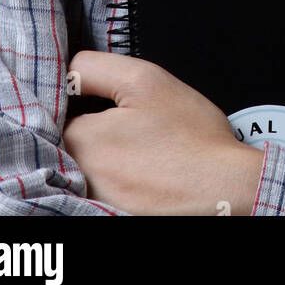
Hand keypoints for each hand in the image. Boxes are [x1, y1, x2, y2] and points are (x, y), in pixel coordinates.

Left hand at [62, 50, 263, 215]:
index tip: (111, 106)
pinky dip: (115, 181)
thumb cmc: (191, 137)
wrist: (225, 186)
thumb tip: (69, 73)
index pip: (59, 112)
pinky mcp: (110, 216)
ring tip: (139, 152)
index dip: (84, 102)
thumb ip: (95, 68)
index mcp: (81, 141)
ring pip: (84, 169)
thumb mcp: (144, 79)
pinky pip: (99, 191)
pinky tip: (140, 173)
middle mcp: (79, 179)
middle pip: (68, 143)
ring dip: (102, 158)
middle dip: (92, 131)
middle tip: (131, 130)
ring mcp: (94, 203)